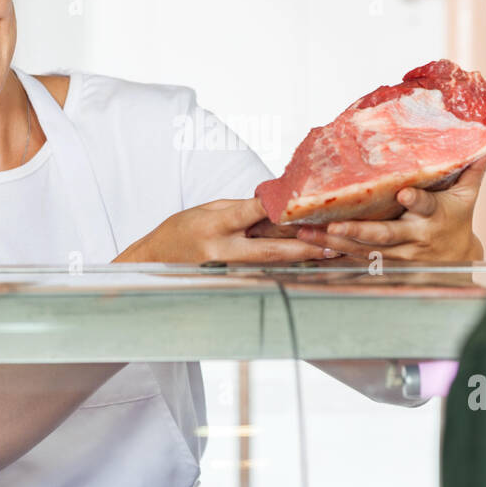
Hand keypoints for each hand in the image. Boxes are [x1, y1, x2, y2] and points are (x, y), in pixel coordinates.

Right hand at [116, 197, 339, 264]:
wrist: (153, 261)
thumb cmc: (179, 231)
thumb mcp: (205, 209)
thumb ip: (239, 209)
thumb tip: (274, 205)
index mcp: (213, 225)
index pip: (250, 213)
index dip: (277, 208)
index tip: (303, 204)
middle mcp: (221, 250)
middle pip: (269, 249)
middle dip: (303, 246)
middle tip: (332, 244)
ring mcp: (225, 271)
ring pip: (270, 265)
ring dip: (301, 259)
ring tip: (329, 254)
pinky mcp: (227, 282)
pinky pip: (261, 274)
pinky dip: (284, 269)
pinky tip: (305, 265)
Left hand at [294, 156, 485, 262]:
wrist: (456, 260)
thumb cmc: (457, 220)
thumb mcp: (468, 195)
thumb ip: (472, 167)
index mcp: (434, 216)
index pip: (425, 206)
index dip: (415, 201)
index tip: (403, 194)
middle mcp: (415, 237)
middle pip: (385, 236)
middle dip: (359, 231)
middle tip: (335, 224)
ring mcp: (398, 255)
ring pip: (364, 250)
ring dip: (334, 242)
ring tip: (307, 233)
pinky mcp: (385, 263)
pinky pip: (356, 259)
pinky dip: (334, 253)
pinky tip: (312, 245)